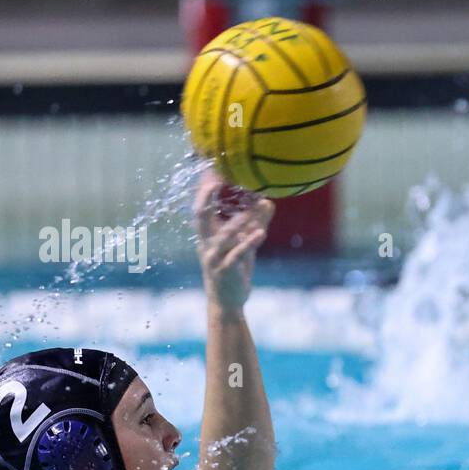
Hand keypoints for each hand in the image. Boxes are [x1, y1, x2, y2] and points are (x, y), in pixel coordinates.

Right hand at [194, 170, 274, 311]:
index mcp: (207, 234)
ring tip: (252, 208)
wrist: (228, 302)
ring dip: (236, 221)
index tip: (211, 167)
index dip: (204, 187)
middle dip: (205, 195)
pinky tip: (260, 233)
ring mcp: (214, 257)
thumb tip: (268, 201)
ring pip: (222, 235)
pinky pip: (235, 255)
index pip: (201, 206)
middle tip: (216, 177)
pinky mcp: (225, 271)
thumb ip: (256, 223)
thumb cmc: (235, 269)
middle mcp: (207, 243)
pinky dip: (248, 243)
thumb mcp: (246, 244)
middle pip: (200, 215)